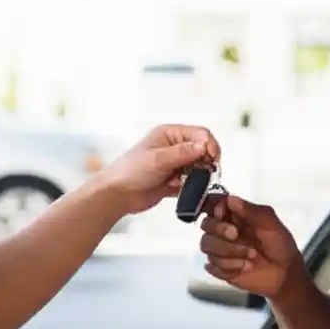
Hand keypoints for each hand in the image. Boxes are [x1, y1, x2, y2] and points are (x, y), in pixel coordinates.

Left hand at [97, 124, 220, 214]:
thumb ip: (182, 153)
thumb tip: (204, 146)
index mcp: (170, 134)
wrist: (117, 195)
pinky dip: (193, 186)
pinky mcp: (175, 180)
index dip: (210, 145)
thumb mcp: (158, 159)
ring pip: (200, 167)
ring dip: (199, 175)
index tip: (212, 160)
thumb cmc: (131, 171)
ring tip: (189, 182)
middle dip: (207, 162)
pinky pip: (193, 181)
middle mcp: (175, 146)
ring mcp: (176, 163)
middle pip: (203, 150)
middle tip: (204, 174)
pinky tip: (181, 189)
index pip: (200, 134)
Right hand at [199, 194, 306, 300]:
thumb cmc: (280, 244)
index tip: (222, 213)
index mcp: (235, 216)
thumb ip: (252, 211)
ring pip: (206, 245)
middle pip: (206, 225)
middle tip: (236, 234)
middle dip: (219, 229)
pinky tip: (246, 267)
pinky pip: (212, 266)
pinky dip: (229, 267)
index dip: (214, 208)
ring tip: (251, 256)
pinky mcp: (221, 269)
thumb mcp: (271, 224)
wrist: (286, 273)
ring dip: (229, 251)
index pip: (214, 205)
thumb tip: (230, 199)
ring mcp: (221, 250)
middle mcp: (224, 231)